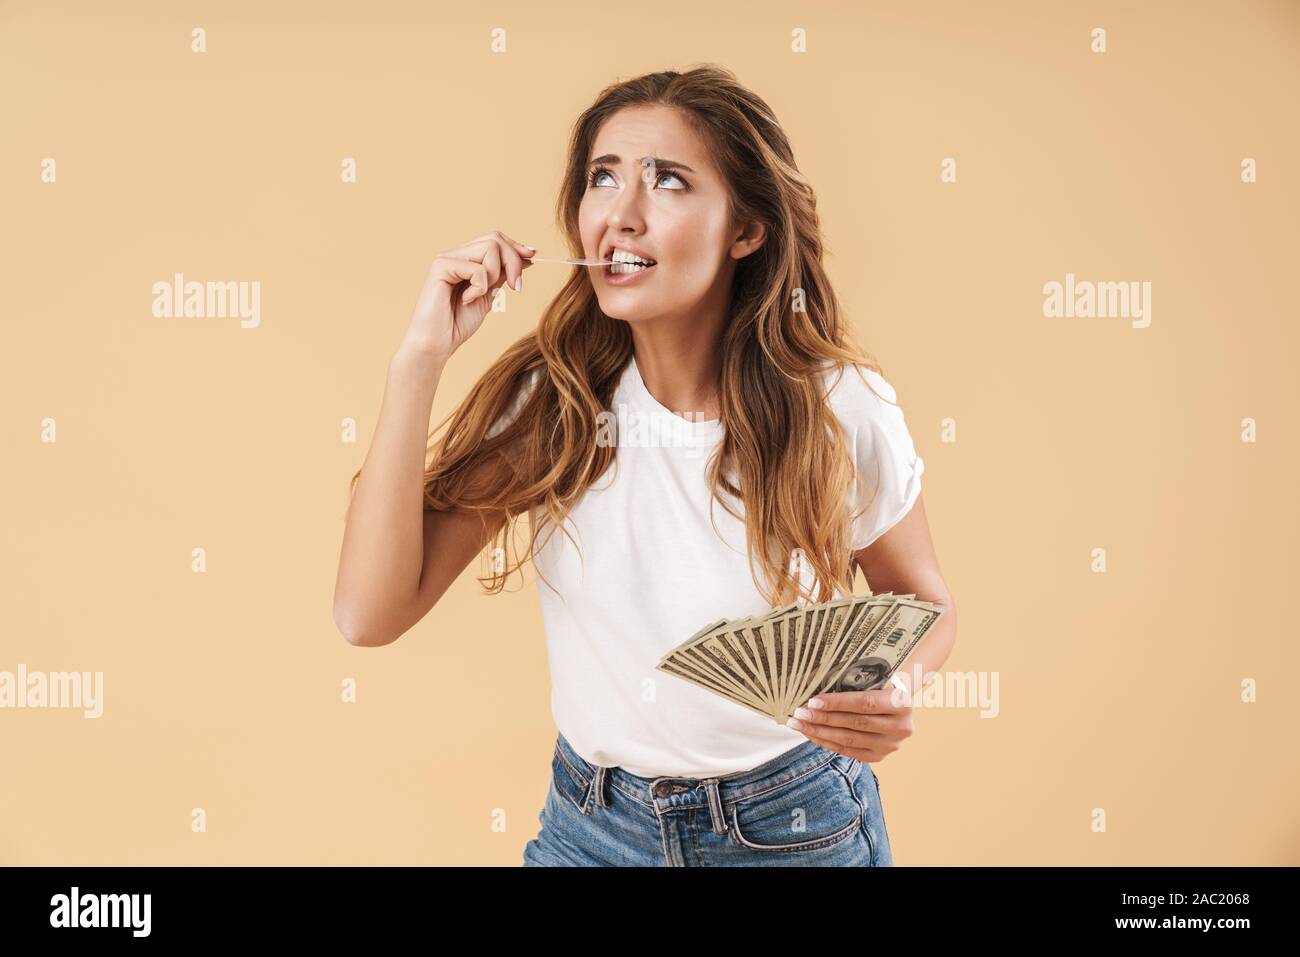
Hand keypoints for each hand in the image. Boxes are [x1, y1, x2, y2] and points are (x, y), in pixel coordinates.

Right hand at [398, 230, 535, 361]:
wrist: (437, 344)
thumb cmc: (457, 324)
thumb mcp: (489, 295)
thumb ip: (503, 275)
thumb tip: (527, 257)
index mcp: (466, 259)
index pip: (495, 240)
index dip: (516, 247)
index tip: (533, 257)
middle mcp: (456, 255)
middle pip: (495, 238)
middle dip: (514, 261)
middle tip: (517, 287)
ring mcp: (447, 258)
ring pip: (490, 248)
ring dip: (496, 274)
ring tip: (482, 295)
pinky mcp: (440, 267)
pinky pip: (477, 268)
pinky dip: (479, 287)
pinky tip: (466, 300)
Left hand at [784, 687, 913, 762]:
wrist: (897, 703)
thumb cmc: (879, 684)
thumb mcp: (873, 678)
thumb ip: (852, 681)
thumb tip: (815, 687)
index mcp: (902, 702)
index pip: (865, 703)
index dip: (838, 703)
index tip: (813, 701)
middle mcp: (901, 726)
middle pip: (855, 723)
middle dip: (823, 718)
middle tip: (799, 713)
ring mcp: (891, 744)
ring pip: (849, 740)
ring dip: (820, 732)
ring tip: (799, 724)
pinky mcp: (879, 756)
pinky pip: (848, 751)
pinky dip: (827, 742)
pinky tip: (811, 734)